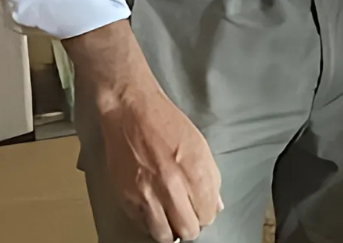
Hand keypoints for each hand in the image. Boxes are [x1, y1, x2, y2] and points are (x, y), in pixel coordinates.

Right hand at [94, 83, 222, 242]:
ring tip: (169, 217)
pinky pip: (143, 224)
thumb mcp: (200, 147)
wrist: (133, 112)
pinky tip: (153, 209)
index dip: (205, 214)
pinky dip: (149, 222)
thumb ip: (210, 178)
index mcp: (196, 173)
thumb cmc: (167, 124)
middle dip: (190, 226)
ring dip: (170, 229)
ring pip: (164, 235)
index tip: (200, 210)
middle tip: (185, 216)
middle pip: (188, 230)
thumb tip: (215, 204)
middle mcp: (173, 188)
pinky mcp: (127, 198)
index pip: (208, 215)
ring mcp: (148, 195)